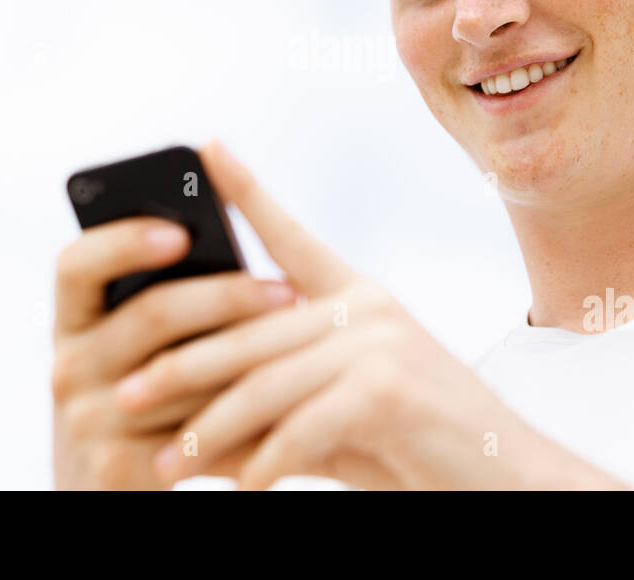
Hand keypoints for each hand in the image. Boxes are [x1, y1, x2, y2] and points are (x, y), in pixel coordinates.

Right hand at [51, 214, 297, 488]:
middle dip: (227, 298)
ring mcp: (85, 419)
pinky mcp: (113, 468)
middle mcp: (68, 364)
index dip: (125, 241)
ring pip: (183, 376)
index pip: (78, 264)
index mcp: (75, 317)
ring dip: (249, 358)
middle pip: (151, 314)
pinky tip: (287, 404)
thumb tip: (231, 207)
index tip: (183, 230)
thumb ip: (167, 284)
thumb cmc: (150, 385)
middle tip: (287, 291)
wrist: (113, 484)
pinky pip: (192, 435)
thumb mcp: (139, 337)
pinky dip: (244, 419)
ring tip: (303, 341)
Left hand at [120, 140, 630, 489]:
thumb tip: (203, 416)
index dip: (246, 189)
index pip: (293, 234)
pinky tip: (244, 486)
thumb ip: (289, 396)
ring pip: (266, 381)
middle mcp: (369, 307)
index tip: (204, 146)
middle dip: (183, 367)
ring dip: (210, 429)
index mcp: (360, 296)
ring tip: (165, 462)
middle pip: (252, 328)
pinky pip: (300, 427)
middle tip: (125, 396)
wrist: (508, 478)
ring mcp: (381, 343)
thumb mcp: (348, 409)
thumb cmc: (420, 442)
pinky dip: (265, 462)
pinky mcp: (388, 389)